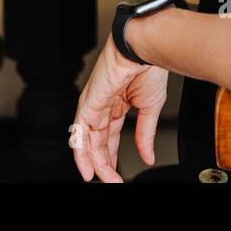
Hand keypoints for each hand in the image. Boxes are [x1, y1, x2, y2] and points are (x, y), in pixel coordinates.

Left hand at [71, 35, 167, 182]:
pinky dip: (81, 152)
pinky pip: (80, 132)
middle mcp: (104, 104)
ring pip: (89, 140)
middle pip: (99, 141)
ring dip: (95, 162)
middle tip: (113, 181)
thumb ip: (145, 134)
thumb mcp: (150, 109)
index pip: (111, 136)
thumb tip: (148, 155)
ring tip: (104, 179)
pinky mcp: (87, 103)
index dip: (113, 156)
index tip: (119, 175)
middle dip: (105, 163)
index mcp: (119, 102)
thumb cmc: (149, 67)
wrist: (144, 50)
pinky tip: (88, 168)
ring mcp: (94, 104)